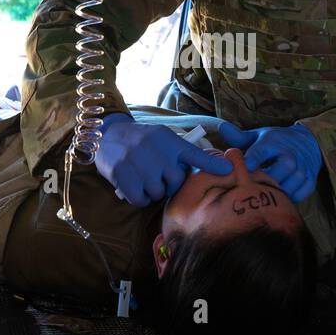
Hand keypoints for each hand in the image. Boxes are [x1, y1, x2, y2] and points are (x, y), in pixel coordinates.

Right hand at [94, 113, 233, 207]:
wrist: (107, 135)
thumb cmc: (140, 141)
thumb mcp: (163, 139)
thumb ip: (182, 153)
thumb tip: (210, 168)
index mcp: (169, 140)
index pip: (194, 154)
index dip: (211, 164)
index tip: (228, 171)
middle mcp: (155, 149)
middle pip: (175, 183)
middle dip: (167, 185)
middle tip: (156, 176)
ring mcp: (138, 160)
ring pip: (157, 193)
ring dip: (151, 192)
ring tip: (142, 179)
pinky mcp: (121, 172)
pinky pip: (140, 199)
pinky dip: (138, 198)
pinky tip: (132, 187)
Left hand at [217, 121, 321, 202]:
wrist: (308, 142)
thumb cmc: (276, 141)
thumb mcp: (258, 136)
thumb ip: (238, 137)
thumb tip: (220, 129)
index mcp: (273, 143)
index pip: (258, 154)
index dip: (247, 165)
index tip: (238, 173)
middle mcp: (289, 156)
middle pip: (272, 176)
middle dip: (259, 184)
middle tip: (247, 191)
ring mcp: (301, 170)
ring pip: (285, 189)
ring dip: (273, 194)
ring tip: (261, 196)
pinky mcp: (310, 181)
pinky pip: (298, 196)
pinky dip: (287, 199)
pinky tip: (278, 197)